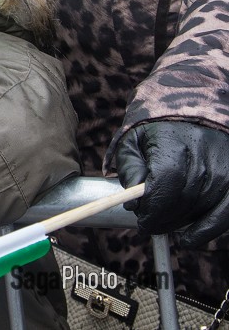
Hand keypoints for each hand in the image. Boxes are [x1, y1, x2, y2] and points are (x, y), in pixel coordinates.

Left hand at [115, 121, 228, 246]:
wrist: (193, 111)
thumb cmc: (158, 129)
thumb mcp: (133, 141)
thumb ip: (130, 169)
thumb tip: (134, 202)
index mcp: (176, 145)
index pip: (165, 186)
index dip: (151, 209)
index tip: (141, 220)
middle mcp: (205, 159)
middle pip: (182, 202)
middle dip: (161, 219)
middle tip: (147, 224)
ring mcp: (225, 171)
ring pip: (200, 210)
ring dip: (178, 223)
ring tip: (162, 224)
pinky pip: (225, 214)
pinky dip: (206, 230)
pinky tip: (189, 239)